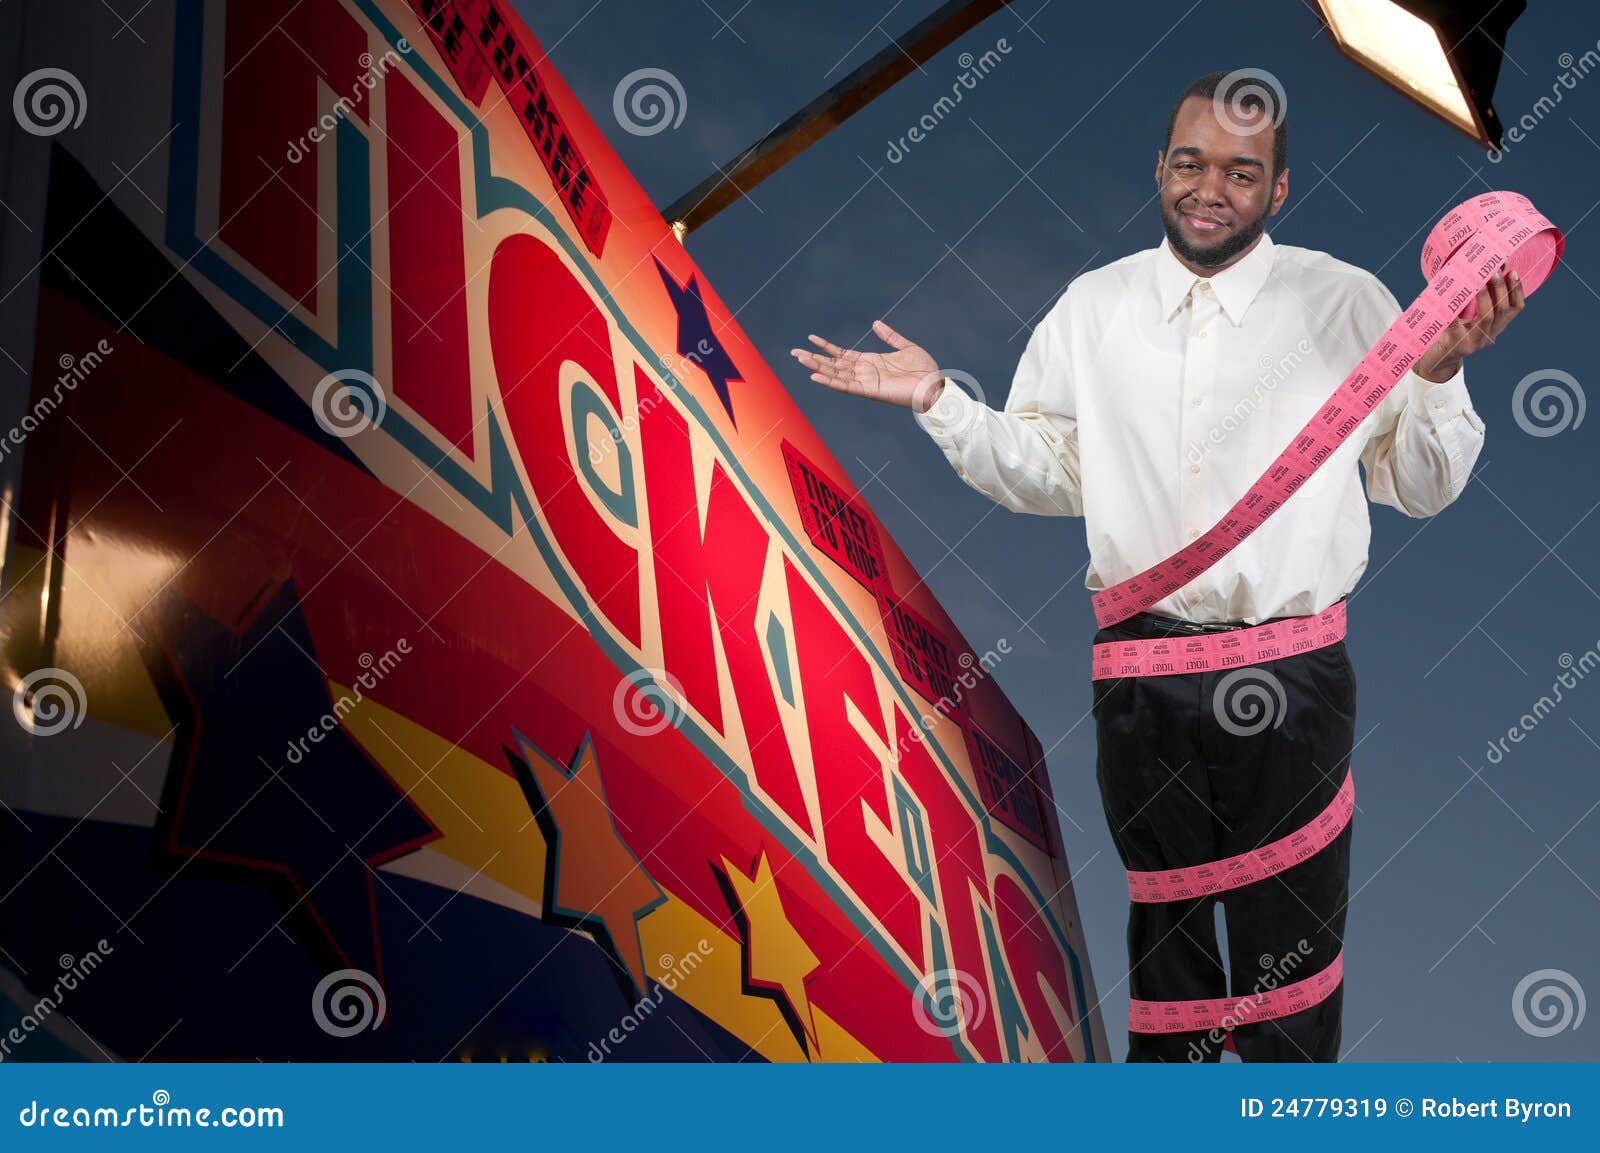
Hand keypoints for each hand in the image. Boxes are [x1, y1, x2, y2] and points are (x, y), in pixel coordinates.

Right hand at [790, 320, 944, 410]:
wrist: (935, 386)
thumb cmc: (924, 370)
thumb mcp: (906, 346)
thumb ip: (890, 336)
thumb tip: (876, 323)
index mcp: (870, 361)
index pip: (842, 354)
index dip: (826, 347)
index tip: (811, 338)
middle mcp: (864, 372)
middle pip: (833, 365)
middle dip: (814, 358)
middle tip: (794, 352)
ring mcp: (865, 382)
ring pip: (835, 374)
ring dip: (817, 367)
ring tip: (800, 359)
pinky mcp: (870, 390)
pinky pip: (846, 386)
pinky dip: (830, 381)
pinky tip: (816, 376)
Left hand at [1414, 267, 1525, 382]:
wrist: (1434, 359)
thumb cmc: (1450, 332)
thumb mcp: (1468, 318)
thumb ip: (1476, 300)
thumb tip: (1478, 269)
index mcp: (1495, 327)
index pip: (1515, 309)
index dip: (1517, 290)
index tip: (1513, 272)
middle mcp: (1488, 336)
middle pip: (1502, 311)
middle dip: (1500, 289)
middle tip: (1494, 271)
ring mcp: (1474, 342)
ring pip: (1486, 317)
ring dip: (1484, 296)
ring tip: (1478, 281)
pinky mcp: (1456, 345)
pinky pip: (1455, 325)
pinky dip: (1453, 311)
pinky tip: (1450, 298)